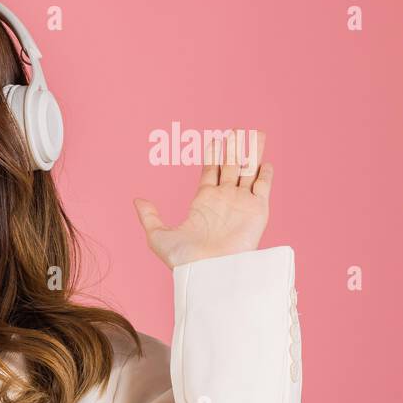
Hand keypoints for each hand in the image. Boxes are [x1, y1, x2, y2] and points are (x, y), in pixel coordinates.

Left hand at [133, 129, 273, 268]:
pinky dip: (265, 173)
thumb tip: (137, 200)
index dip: (214, 155)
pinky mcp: (258, 211)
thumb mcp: (157, 236)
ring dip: (251, 153)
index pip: (211, 171)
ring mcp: (242, 204)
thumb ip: (149, 216)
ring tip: (253, 133)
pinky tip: (265, 161)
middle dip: (234, 148)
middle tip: (237, 130)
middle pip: (232, 166)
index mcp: (204, 202)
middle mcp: (225, 200)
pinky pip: (264, 187)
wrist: (209, 272)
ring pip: (249, 171)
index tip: (215, 139)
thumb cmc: (184, 259)